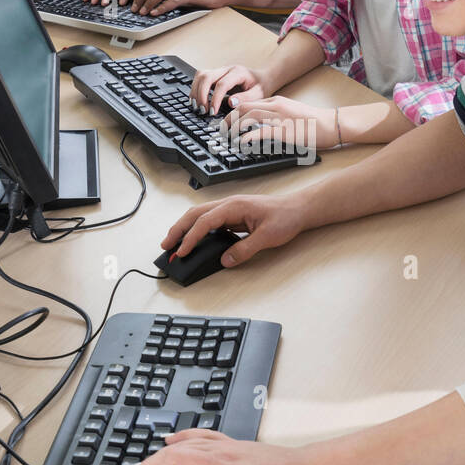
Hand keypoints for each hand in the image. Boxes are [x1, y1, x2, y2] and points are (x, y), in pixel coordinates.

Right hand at [116, 428, 313, 464]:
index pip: (173, 462)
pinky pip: (198, 436)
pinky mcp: (233, 448)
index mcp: (218, 464)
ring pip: (181, 444)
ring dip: (157, 455)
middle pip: (170, 451)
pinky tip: (170, 439)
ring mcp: (225, 446)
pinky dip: (180, 438)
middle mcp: (218, 450)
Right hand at [160, 192, 308, 268]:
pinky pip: (209, 221)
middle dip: (177, 230)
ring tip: (173, 244)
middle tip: (165, 246)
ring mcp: (229, 209)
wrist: (298, 209)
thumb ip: (245, 249)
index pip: (205, 222)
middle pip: (194, 214)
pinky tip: (193, 240)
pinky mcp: (233, 215)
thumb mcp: (267, 237)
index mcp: (234, 206)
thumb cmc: (285, 217)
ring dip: (184, 229)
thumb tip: (225, 260)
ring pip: (199, 216)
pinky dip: (196, 230)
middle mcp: (228, 204)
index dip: (191, 237)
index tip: (181, 252)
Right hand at [190, 63, 267, 115]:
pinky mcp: (215, 75)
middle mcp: (226, 69)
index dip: (215, 99)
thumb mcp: (259, 94)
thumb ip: (246, 98)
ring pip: (200, 75)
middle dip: (201, 94)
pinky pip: (200, 78)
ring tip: (198, 107)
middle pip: (206, 76)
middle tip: (203, 110)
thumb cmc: (260, 86)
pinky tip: (197, 101)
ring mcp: (219, 70)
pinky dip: (196, 89)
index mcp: (238, 72)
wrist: (262, 78)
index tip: (213, 112)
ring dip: (196, 91)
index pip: (221, 84)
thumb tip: (231, 102)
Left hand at [224, 96, 339, 151]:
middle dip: (229, 119)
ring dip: (234, 128)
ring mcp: (280, 118)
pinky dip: (248, 138)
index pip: (248, 102)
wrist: (332, 124)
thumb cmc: (315, 122)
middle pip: (243, 107)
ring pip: (248, 117)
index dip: (234, 112)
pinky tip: (242, 144)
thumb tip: (261, 127)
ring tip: (228, 138)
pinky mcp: (285, 131)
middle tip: (222, 131)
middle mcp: (276, 106)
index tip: (227, 122)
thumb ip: (276, 116)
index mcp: (277, 101)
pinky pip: (261, 133)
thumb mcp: (292, 113)